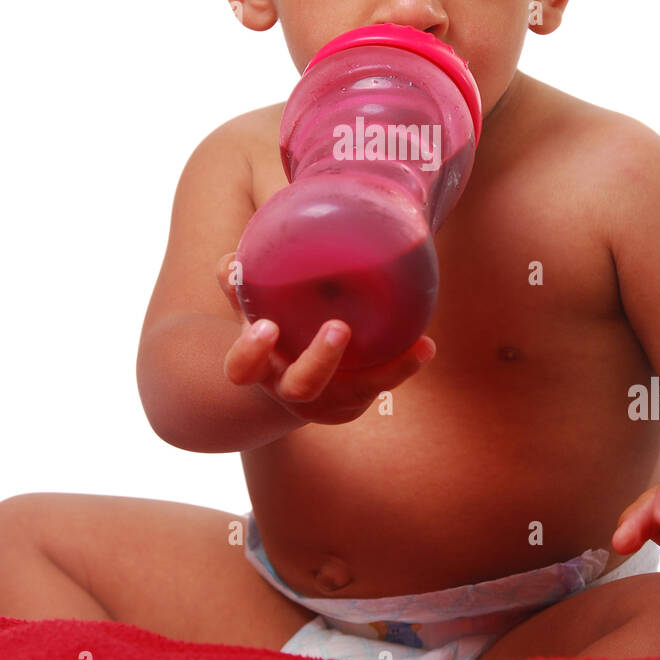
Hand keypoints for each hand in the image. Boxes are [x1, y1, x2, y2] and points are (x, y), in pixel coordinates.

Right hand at [215, 251, 435, 424]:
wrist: (289, 376)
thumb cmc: (272, 330)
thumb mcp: (254, 309)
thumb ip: (243, 284)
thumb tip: (232, 260)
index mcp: (259, 368)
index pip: (242, 369)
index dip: (251, 353)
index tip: (265, 326)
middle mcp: (290, 389)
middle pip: (301, 386)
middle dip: (319, 360)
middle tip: (338, 327)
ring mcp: (327, 399)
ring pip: (355, 390)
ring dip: (383, 369)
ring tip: (414, 344)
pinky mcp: (355, 399)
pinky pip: (382, 384)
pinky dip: (405, 364)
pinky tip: (426, 345)